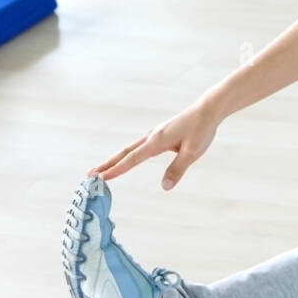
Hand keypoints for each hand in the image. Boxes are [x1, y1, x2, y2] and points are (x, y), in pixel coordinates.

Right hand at [87, 99, 221, 190]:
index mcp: (157, 141)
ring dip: (115, 159)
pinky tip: (126, 159)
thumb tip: (164, 187)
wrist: (208, 110)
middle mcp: (152, 136)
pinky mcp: (159, 134)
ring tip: (101, 169)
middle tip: (89, 174)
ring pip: (130, 149)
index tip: (101, 179)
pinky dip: (127, 154)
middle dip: (107, 164)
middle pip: (124, 152)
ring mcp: (154, 134)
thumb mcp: (192, 153)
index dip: (116, 170)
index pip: (132, 159)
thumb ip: (177, 170)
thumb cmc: (201, 130)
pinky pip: (138, 146)